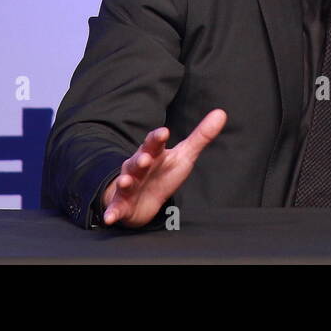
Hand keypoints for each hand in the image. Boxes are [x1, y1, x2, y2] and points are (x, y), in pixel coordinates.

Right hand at [100, 108, 226, 227]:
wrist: (143, 198)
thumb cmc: (163, 172)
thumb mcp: (184, 155)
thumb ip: (201, 136)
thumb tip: (221, 113)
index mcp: (153, 154)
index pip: (154, 143)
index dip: (157, 138)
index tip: (164, 132)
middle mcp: (138, 168)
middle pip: (138, 161)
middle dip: (140, 159)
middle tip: (145, 158)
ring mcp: (129, 186)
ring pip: (126, 181)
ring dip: (125, 181)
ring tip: (126, 181)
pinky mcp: (122, 205)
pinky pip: (116, 208)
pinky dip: (112, 212)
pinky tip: (109, 217)